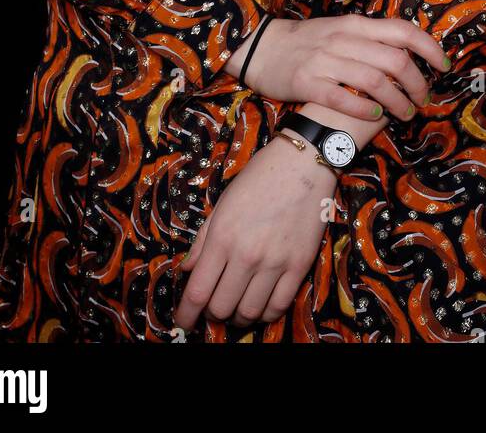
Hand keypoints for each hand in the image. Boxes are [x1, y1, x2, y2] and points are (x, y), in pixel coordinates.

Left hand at [172, 133, 336, 331]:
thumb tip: (187, 270)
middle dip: (212, 314)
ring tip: (236, 308)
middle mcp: (246, 255)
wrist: (303, 163)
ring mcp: (275, 263)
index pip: (198, 292)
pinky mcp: (299, 266)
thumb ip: (202, 240)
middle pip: (221, 308)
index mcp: (222, 237)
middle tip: (213, 307)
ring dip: (238, 318)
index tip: (182, 322)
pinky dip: (265, 315)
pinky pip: (278, 307)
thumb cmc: (259, 178)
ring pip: (249, 313)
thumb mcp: (222, 203)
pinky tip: (259, 306)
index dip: (186, 314)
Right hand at [229, 12, 448, 122]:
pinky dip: (365, 110)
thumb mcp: (341, 29)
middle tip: (423, 99)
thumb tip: (408, 53)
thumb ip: (371, 39)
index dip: (429, 49)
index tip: (444, 66)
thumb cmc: (308, 41)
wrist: (262, 48)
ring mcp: (325, 61)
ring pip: (375, 83)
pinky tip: (375, 118)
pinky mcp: (307, 83)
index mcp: (356, 24)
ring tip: (405, 114)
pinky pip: (343, 99)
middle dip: (417, 84)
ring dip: (398, 103)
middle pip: (395, 61)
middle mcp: (344, 40)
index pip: (403, 31)